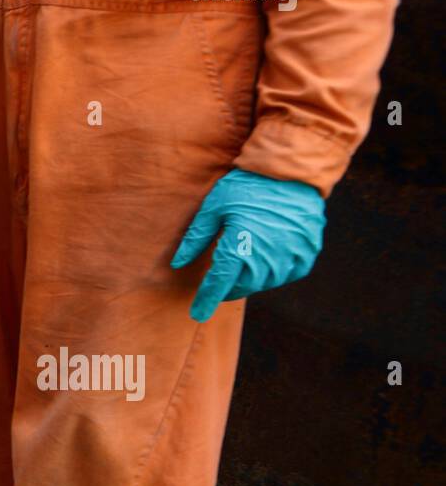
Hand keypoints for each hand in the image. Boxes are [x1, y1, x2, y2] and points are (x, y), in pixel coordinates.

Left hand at [171, 169, 325, 321]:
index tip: (197, 314)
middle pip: (242, 287)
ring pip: (265, 283)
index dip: (206, 300)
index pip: (218, 284)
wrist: (290, 172)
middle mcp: (266, 259)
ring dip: (250, 280)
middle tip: (219, 282)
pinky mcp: (307, 253)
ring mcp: (290, 257)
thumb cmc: (245, 187)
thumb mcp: (212, 208)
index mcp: (239, 248)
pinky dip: (274, 273)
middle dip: (227, 288)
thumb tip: (177, 263)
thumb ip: (195, 238)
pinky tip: (266, 261)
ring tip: (242, 267)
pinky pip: (288, 274)